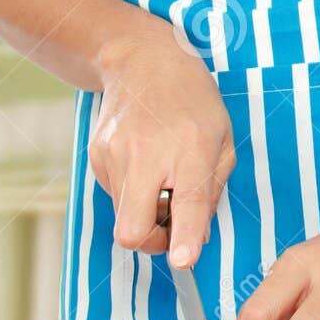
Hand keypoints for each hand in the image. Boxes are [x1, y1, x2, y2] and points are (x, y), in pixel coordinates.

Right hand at [89, 30, 235, 268]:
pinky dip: (132, 192)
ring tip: (161, 176)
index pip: (186, 203)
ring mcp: (115, 155)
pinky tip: (143, 162)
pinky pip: (115, 196)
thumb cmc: (193, 100)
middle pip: (132, 230)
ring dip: (145, 211)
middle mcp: (148, 154)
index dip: (183, 238)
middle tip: (172, 226)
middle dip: (153, 243)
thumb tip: (196, 239)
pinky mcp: (97, 156)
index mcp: (191, 148)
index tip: (183, 260)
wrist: (141, 59)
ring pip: (124, 218)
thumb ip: (212, 192)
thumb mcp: (223, 139)